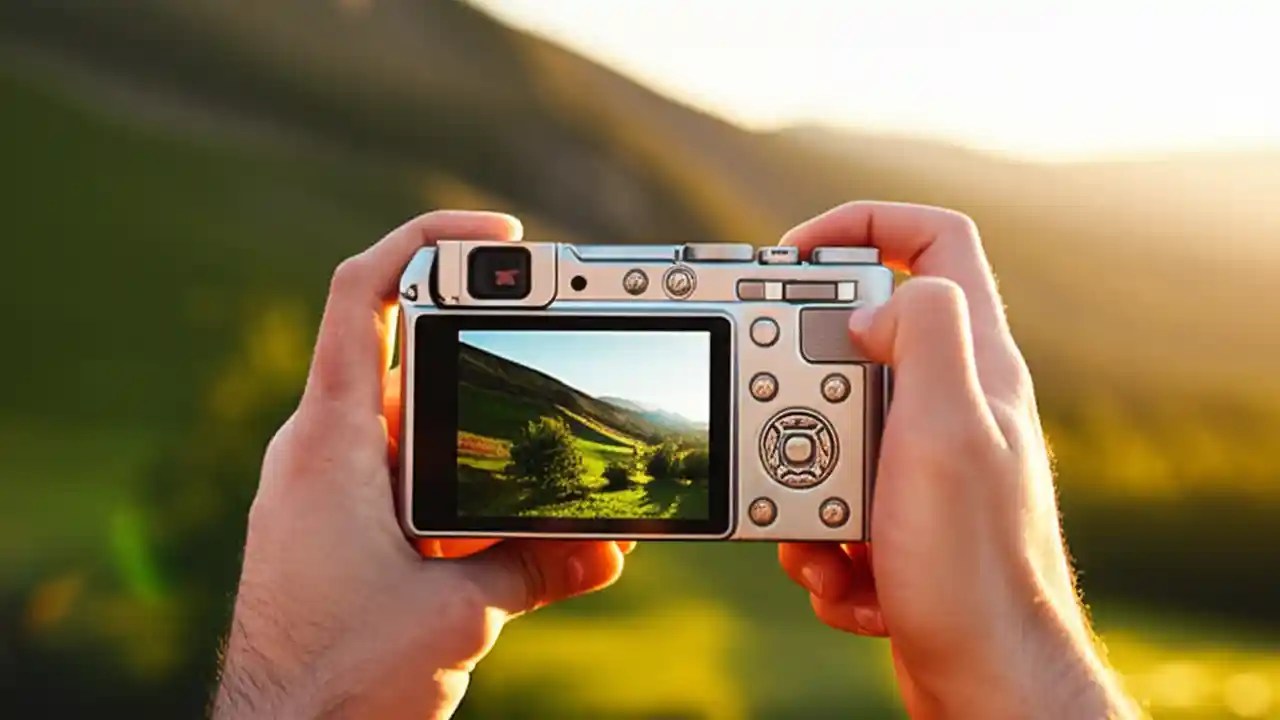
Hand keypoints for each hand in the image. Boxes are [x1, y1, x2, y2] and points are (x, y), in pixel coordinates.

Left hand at [213, 211, 631, 719]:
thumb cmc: (339, 680)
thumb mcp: (460, 615)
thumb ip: (538, 568)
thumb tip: (610, 548)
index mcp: (335, 444)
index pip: (361, 295)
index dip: (426, 240)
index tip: (499, 236)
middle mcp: (326, 454)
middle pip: (414, 362)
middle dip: (494, 362)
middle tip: (563, 355)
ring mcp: (331, 492)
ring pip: (424, 430)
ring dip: (489, 442)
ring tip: (555, 468)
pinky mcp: (344, 533)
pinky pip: (416, 484)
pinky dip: (471, 493)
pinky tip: (520, 532)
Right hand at [776, 202, 1136, 717]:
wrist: (988, 682)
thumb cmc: (973, 565)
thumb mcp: (946, 431)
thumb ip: (923, 336)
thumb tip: (874, 301)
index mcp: (976, 366)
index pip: (936, 241)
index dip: (864, 222)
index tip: (792, 253)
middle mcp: (956, 406)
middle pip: (859, 346)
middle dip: (802, 391)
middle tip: (784, 430)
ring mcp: (927, 466)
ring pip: (830, 437)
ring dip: (802, 490)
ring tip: (827, 541)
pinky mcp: (902, 522)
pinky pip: (833, 507)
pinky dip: (824, 547)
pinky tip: (853, 583)